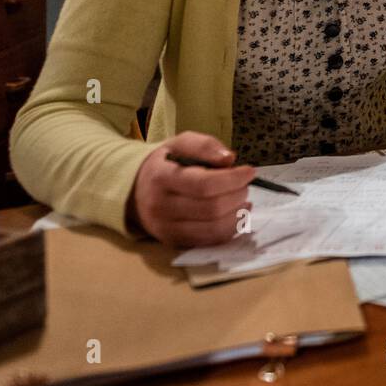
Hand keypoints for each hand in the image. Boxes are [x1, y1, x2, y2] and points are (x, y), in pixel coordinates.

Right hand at [128, 131, 255, 247]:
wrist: (135, 190)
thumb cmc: (166, 164)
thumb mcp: (180, 143)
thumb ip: (205, 145)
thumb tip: (229, 159)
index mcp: (161, 178)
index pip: (204, 184)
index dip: (232, 179)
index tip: (249, 171)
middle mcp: (160, 207)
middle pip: (212, 208)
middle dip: (237, 195)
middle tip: (245, 185)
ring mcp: (166, 228)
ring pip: (213, 229)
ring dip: (237, 214)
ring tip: (243, 200)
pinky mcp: (174, 242)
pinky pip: (210, 241)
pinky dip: (230, 229)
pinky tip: (236, 214)